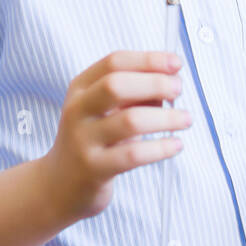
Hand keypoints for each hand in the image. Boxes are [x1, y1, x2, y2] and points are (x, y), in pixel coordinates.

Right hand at [38, 50, 189, 224]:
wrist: (60, 185)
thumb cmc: (93, 141)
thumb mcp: (105, 111)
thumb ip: (133, 95)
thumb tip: (170, 83)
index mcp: (80, 88)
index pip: (114, 62)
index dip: (148, 60)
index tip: (176, 63)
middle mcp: (77, 110)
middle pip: (116, 85)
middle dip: (154, 83)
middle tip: (178, 90)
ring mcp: (83, 140)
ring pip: (130, 120)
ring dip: (165, 118)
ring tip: (186, 119)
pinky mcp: (94, 168)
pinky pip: (133, 154)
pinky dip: (160, 148)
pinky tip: (176, 145)